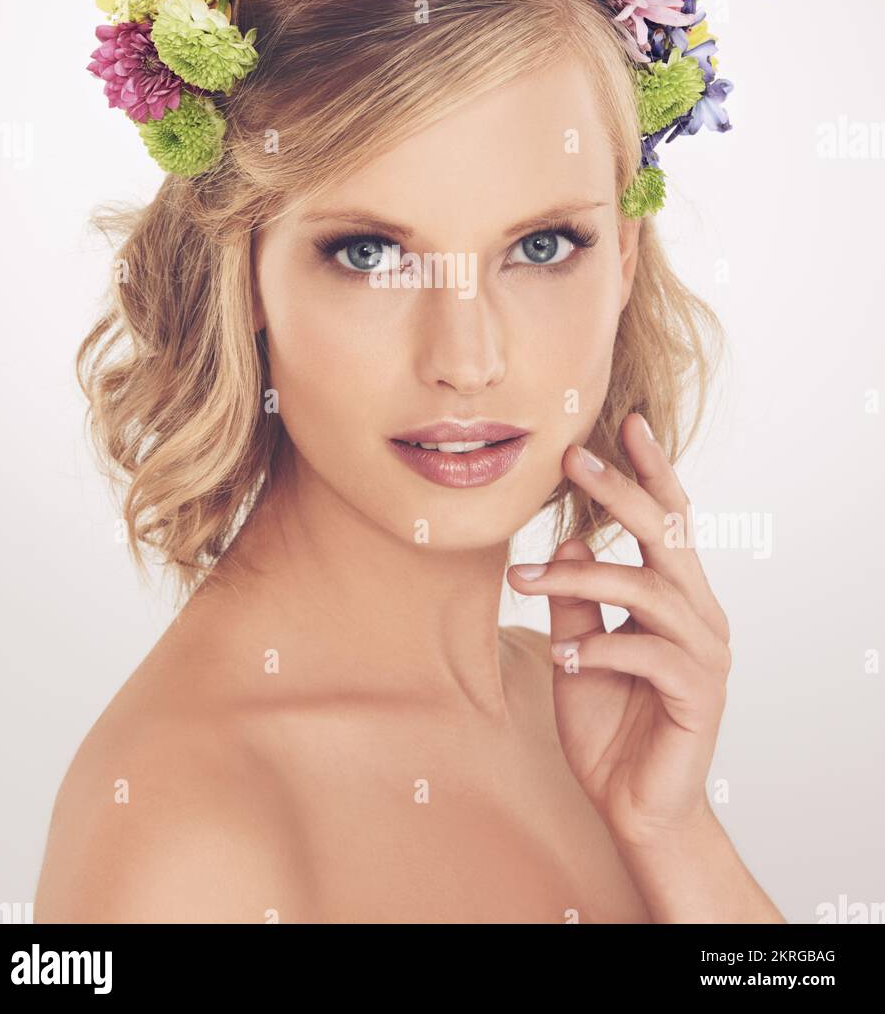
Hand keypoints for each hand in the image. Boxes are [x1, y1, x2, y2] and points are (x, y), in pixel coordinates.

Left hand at [507, 413, 730, 847]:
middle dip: (620, 490)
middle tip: (572, 458)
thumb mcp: (576, 647)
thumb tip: (567, 543)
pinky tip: (563, 657)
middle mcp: (701, 615)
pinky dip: (596, 646)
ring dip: (579, 578)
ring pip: (647, 588)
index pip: (670, 520)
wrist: (634, 806)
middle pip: (666, 535)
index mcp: (678, 597)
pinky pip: (645, 650)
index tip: (626, 422)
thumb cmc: (608, 723)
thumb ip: (577, 597)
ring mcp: (706, 654)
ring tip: (523, 581)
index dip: (650, 471)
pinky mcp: (698, 694)